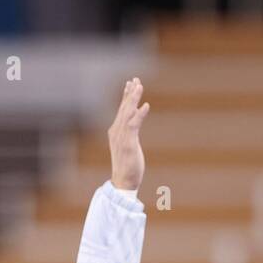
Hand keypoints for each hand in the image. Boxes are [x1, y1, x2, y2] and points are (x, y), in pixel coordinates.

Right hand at [108, 77, 149, 191]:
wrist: (123, 182)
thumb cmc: (127, 166)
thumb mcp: (128, 146)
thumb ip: (131, 132)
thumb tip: (135, 119)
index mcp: (116, 132)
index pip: (121, 110)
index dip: (126, 96)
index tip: (131, 83)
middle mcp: (117, 133)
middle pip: (124, 108)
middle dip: (130, 93)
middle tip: (136, 79)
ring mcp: (122, 138)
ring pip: (127, 114)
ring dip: (133, 99)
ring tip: (139, 86)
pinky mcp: (128, 145)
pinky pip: (134, 126)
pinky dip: (139, 115)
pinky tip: (146, 106)